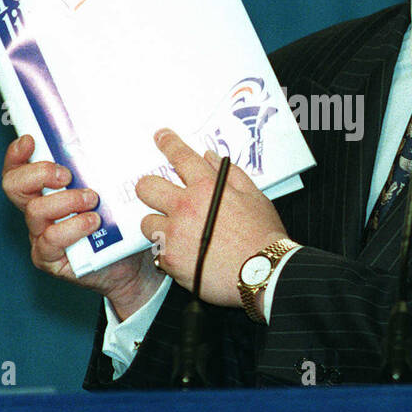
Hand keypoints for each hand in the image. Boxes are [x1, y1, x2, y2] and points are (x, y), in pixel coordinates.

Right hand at [1, 135, 160, 317]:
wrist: (131, 265)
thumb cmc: (119, 224)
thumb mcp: (110, 190)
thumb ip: (100, 169)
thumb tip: (109, 138)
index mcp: (44, 190)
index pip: (18, 168)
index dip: (16, 154)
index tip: (30, 141)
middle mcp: (36, 211)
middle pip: (14, 185)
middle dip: (40, 173)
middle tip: (67, 176)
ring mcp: (39, 235)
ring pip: (36, 210)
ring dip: (66, 200)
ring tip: (92, 200)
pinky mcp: (48, 258)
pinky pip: (51, 238)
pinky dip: (74, 226)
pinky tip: (94, 222)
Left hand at [136, 128, 288, 306]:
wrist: (264, 274)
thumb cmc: (262, 236)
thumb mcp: (254, 196)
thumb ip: (229, 174)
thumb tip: (208, 157)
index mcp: (206, 188)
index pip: (180, 157)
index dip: (168, 143)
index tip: (160, 137)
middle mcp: (185, 208)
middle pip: (146, 187)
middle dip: (148, 188)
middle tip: (158, 195)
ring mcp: (175, 235)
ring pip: (147, 222)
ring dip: (159, 225)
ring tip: (177, 234)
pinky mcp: (170, 260)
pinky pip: (158, 252)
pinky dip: (169, 253)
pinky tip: (186, 256)